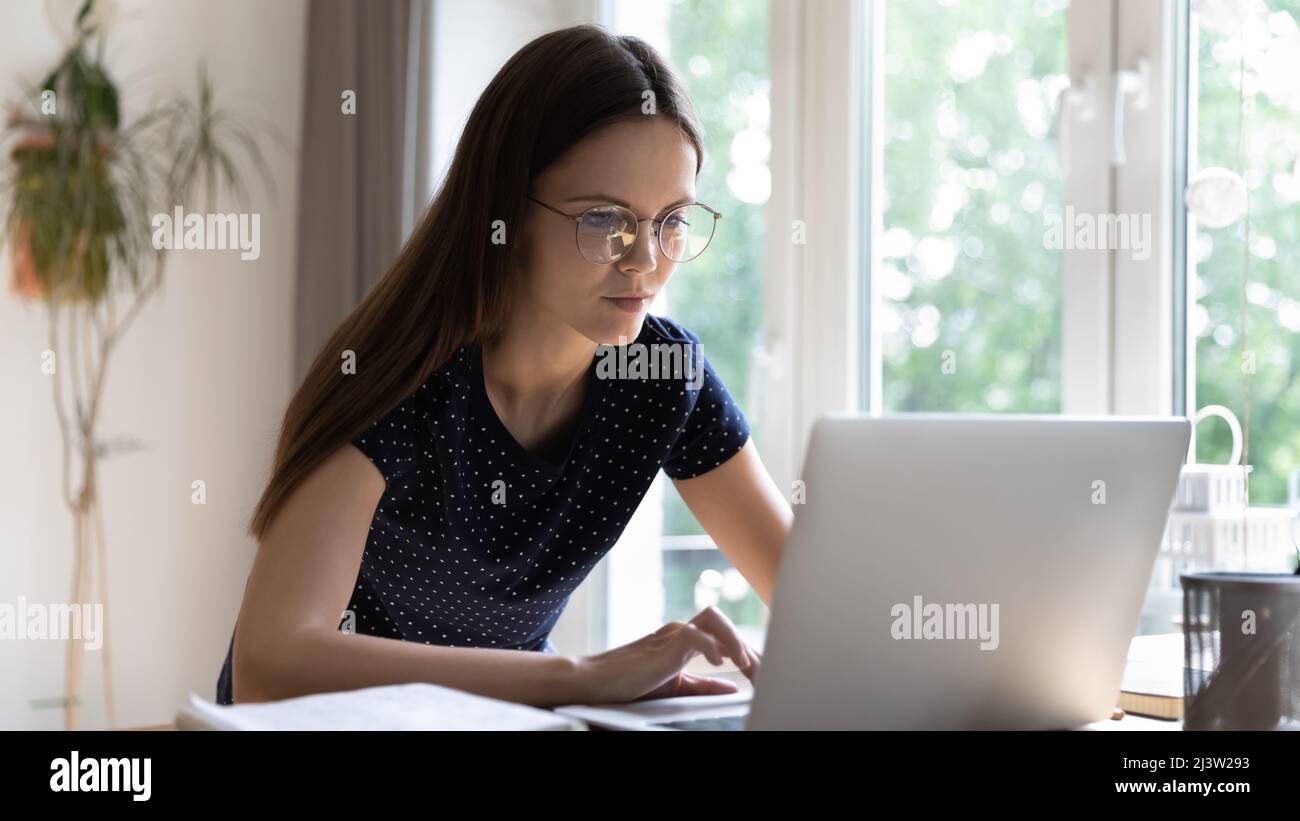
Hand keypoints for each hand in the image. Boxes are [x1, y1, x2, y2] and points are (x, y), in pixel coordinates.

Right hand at [575, 606, 761, 703]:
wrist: (593, 683)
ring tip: (746, 665)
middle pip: (722, 622)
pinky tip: (720, 665)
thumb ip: (702, 686)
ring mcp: (671, 635)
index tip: (760, 674)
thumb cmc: (627, 684)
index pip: (722, 635)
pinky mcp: (664, 644)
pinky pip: (695, 636)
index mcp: (683, 640)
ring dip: (734, 641)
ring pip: (713, 620)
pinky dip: (712, 648)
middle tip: (759, 672)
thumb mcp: (674, 687)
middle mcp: (680, 631)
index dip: (744, 652)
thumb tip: (731, 687)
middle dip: (746, 645)